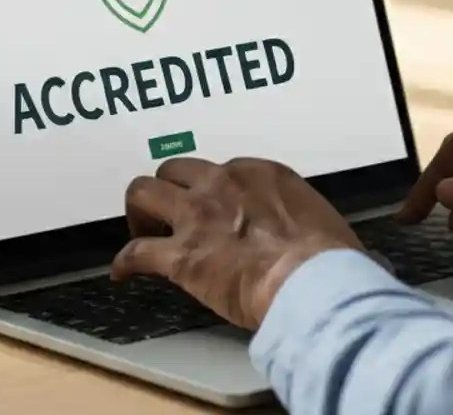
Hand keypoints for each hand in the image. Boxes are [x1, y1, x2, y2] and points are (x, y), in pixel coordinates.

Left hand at [111, 157, 362, 329]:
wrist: (314, 281)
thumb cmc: (329, 257)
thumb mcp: (317, 217)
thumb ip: (295, 217)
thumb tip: (301, 238)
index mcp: (259, 173)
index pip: (221, 170)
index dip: (213, 191)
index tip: (217, 210)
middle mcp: (222, 183)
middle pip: (175, 170)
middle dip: (170, 190)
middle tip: (173, 216)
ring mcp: (196, 216)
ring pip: (144, 192)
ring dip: (140, 211)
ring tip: (144, 231)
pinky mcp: (179, 256)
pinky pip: (135, 252)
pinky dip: (125, 262)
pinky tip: (123, 273)